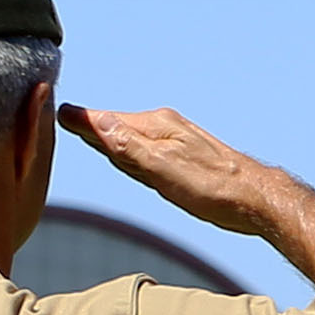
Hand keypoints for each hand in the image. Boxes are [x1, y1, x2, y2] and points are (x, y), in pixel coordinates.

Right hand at [54, 104, 292, 239]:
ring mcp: (177, 141)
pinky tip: (130, 158)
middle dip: (93, 130)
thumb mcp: (162, 169)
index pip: (105, 120)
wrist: (259, 201)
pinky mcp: (187, 157)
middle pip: (115, 128)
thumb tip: (92, 119)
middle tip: (64, 121)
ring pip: (131, 141)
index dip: (79, 120)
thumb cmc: (214, 189)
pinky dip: (132, 155)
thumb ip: (126, 145)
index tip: (54, 113)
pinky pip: (148, 152)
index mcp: (155, 125)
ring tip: (85, 130)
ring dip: (111, 142)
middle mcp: (165, 127)